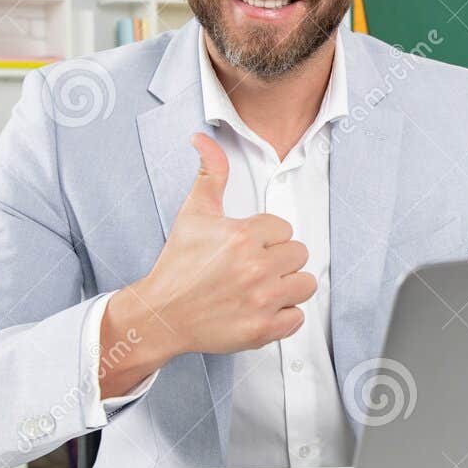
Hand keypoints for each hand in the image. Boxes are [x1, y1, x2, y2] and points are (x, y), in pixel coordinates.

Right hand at [98, 133, 315, 396]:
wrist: (161, 315)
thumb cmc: (178, 263)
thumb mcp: (193, 214)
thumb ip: (210, 174)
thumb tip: (202, 137)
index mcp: (242, 236)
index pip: (283, 229)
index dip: (266, 237)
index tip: (245, 247)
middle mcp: (255, 267)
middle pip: (299, 254)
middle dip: (279, 259)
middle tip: (253, 268)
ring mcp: (261, 300)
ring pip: (306, 284)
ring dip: (288, 286)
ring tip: (263, 287)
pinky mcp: (263, 330)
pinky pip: (298, 318)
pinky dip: (284, 317)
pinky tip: (261, 309)